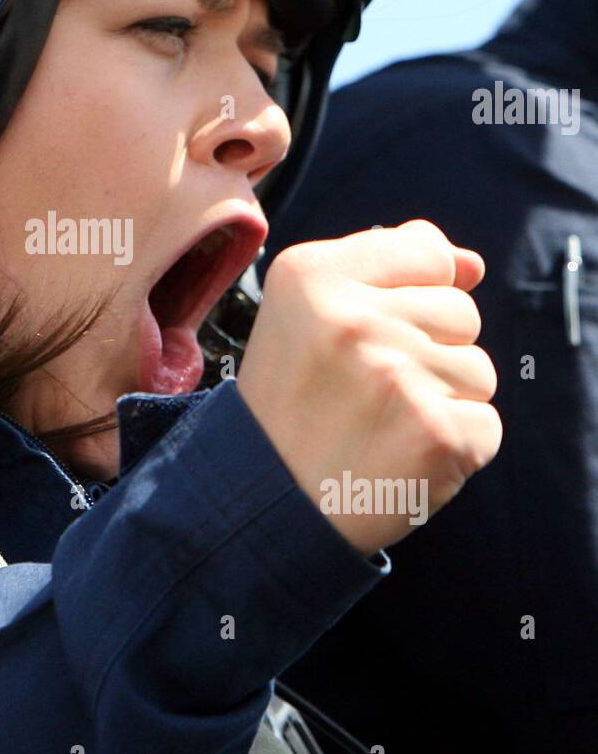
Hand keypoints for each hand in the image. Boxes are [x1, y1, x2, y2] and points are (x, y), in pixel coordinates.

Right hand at [237, 220, 501, 554]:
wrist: (267, 500)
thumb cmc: (294, 401)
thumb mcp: (308, 310)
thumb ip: (387, 265)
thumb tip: (469, 263)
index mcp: (314, 276)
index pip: (428, 253)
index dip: (411, 296)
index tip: (364, 336)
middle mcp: (354, 319)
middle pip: (460, 311)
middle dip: (428, 349)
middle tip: (365, 388)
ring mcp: (398, 377)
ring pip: (478, 368)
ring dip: (442, 399)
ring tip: (381, 422)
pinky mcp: (437, 433)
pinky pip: (486, 422)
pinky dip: (454, 445)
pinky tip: (400, 454)